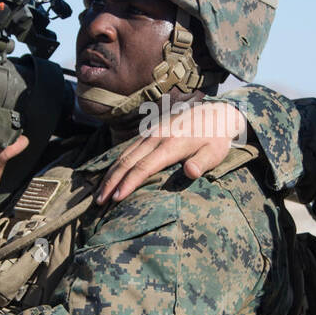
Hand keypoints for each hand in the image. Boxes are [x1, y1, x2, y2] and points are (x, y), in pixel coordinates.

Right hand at [96, 102, 246, 202]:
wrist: (216, 113)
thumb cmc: (216, 139)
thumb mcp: (216, 152)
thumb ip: (203, 162)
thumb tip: (191, 172)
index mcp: (172, 144)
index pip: (144, 166)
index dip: (129, 183)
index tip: (116, 198)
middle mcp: (157, 137)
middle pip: (128, 161)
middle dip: (111, 181)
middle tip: (98, 201)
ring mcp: (151, 133)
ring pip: (124, 154)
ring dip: (110, 173)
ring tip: (99, 193)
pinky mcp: (150, 132)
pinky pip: (128, 148)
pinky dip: (116, 163)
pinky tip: (110, 175)